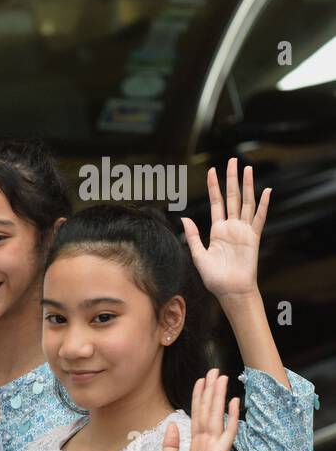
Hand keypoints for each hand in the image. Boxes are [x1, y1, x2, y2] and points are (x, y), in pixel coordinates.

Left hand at [157, 369, 239, 450]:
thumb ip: (170, 443)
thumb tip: (172, 424)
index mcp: (194, 446)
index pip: (197, 417)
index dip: (199, 399)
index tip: (200, 381)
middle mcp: (206, 445)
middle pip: (208, 413)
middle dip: (211, 391)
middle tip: (214, 371)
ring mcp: (213, 450)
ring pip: (217, 418)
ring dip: (219, 397)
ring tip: (222, 378)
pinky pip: (227, 434)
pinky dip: (231, 418)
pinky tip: (234, 402)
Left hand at [182, 158, 270, 299]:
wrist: (229, 290)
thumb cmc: (214, 277)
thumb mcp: (198, 255)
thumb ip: (193, 236)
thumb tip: (184, 218)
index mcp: (217, 230)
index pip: (216, 202)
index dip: (214, 186)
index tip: (211, 171)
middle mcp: (231, 227)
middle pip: (232, 197)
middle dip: (231, 179)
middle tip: (232, 160)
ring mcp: (243, 231)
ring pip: (246, 202)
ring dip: (248, 185)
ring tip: (248, 169)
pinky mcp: (253, 238)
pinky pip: (259, 218)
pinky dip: (263, 205)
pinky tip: (267, 191)